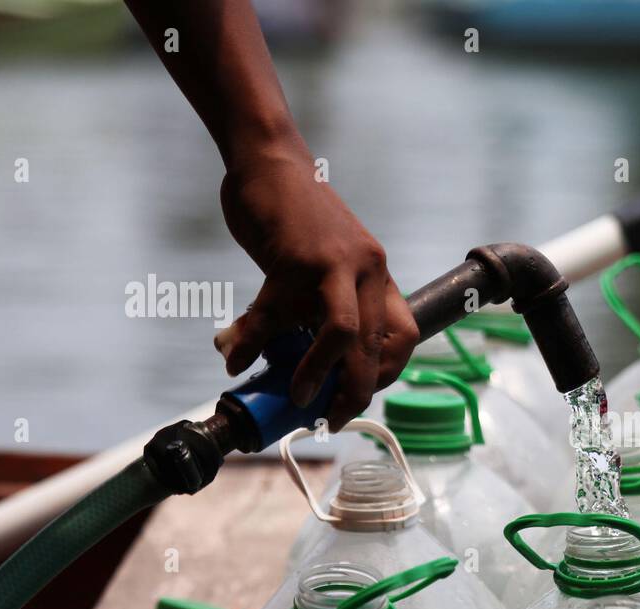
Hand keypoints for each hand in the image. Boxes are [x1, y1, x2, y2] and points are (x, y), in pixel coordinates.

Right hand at [212, 142, 416, 430]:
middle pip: (374, 345)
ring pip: (339, 335)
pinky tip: (235, 359)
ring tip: (298, 398)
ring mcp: (333, 264)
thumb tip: (298, 361)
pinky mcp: (293, 259)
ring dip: (318, 374)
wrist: (269, 160)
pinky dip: (251, 344)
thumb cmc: (294, 219)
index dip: (386, 372)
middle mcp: (366, 269)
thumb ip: (318, 307)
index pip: (404, 336)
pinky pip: (272, 316)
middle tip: (333, 417)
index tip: (357, 392)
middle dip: (355, 390)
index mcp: (378, 274)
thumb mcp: (324, 263)